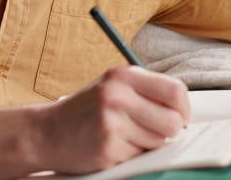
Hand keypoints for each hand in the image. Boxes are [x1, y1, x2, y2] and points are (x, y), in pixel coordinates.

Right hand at [37, 66, 189, 173]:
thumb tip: (184, 110)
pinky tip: (112, 146)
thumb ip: (146, 92)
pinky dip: (130, 155)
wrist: (46, 132)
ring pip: (158, 141)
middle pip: (173, 121)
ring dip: (147, 144)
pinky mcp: (107, 146)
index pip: (175, 90)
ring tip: (124, 136)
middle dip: (168, 132)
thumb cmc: (87, 110)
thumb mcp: (114, 88)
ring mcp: (112, 121)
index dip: (184, 109)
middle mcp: (118, 94)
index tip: (180, 118)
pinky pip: (138, 156)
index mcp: (124, 75)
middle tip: (153, 131)